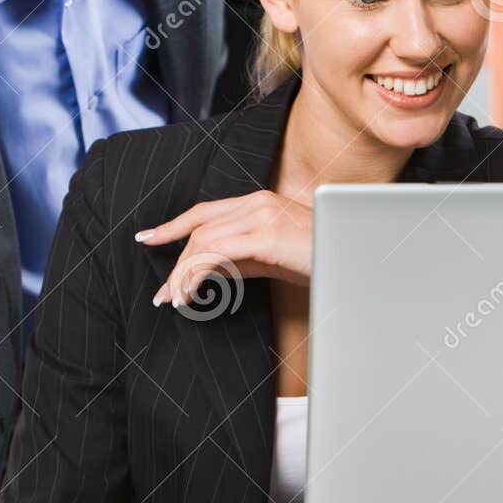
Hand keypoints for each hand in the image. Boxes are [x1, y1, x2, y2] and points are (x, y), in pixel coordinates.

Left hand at [137, 191, 312, 308]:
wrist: (354, 258)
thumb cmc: (321, 259)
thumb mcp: (274, 259)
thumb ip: (241, 259)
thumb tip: (207, 270)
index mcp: (258, 203)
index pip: (204, 211)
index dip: (173, 225)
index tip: (148, 237)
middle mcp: (256, 202)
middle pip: (199, 229)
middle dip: (175, 262)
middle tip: (163, 294)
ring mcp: (261, 215)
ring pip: (203, 241)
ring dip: (183, 273)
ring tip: (175, 299)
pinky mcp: (266, 233)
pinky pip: (216, 253)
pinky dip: (196, 274)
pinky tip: (191, 293)